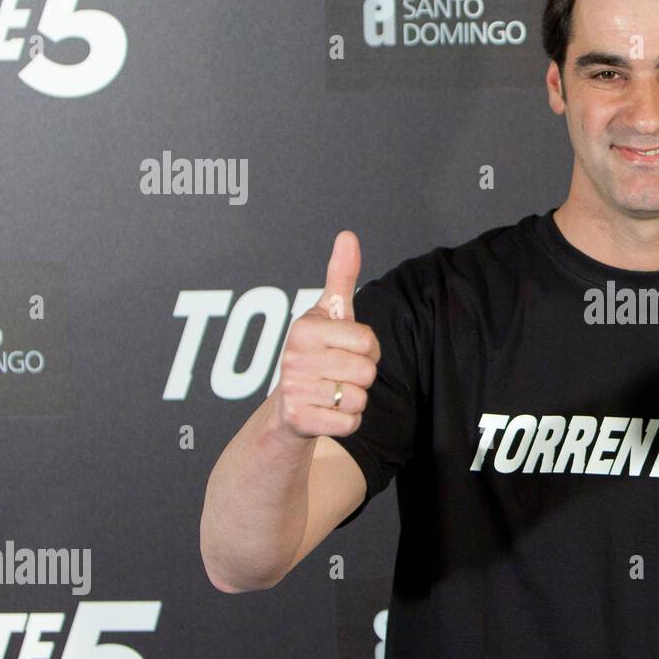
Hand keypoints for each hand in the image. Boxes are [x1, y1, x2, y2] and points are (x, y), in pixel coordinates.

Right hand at [274, 230, 380, 438]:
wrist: (289, 406)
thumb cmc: (317, 353)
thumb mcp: (329, 314)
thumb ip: (340, 276)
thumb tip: (348, 235)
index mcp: (306, 327)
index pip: (369, 341)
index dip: (368, 350)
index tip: (347, 350)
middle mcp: (294, 357)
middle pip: (367, 372)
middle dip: (362, 376)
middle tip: (340, 374)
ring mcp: (294, 389)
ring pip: (360, 398)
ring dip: (353, 399)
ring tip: (332, 392)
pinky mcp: (299, 420)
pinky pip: (350, 423)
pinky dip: (347, 422)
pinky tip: (327, 413)